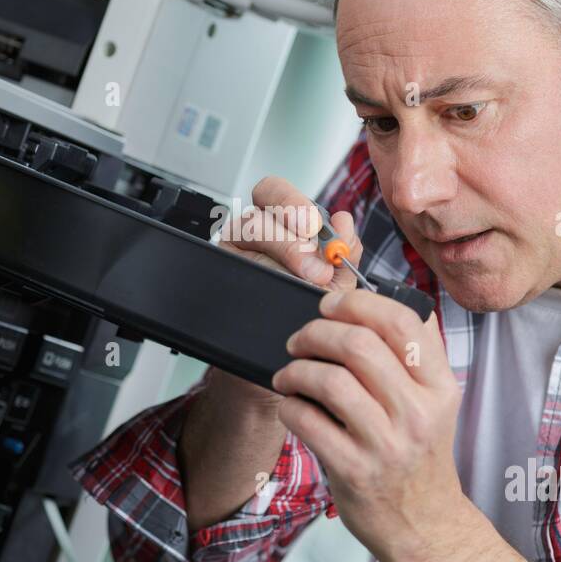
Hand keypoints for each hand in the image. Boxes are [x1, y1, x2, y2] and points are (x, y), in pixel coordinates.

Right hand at [213, 176, 363, 407]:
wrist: (285, 369)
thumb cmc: (309, 320)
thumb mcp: (336, 285)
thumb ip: (343, 254)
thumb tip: (344, 220)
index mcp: (279, 226)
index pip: (274, 192)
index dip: (293, 203)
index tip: (316, 226)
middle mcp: (248, 237)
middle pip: (256, 213)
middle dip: (290, 235)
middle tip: (315, 264)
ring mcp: (229, 259)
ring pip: (241, 236)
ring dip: (280, 255)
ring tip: (309, 282)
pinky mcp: (216, 283)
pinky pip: (228, 270)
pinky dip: (255, 280)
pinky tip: (279, 296)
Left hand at [271, 288, 463, 561]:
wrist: (425, 525)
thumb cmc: (418, 455)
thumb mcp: (434, 403)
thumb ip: (416, 354)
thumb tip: (383, 298)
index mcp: (439, 386)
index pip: (401, 322)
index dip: (356, 302)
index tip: (329, 304)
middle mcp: (418, 412)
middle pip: (358, 344)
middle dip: (315, 332)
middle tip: (298, 340)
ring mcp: (387, 444)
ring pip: (330, 379)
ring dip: (295, 369)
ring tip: (288, 375)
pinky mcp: (355, 470)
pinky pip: (308, 420)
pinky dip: (289, 405)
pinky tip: (290, 406)